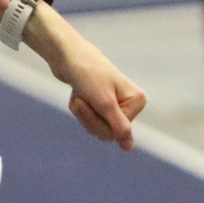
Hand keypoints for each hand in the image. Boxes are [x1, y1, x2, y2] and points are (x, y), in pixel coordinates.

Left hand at [48, 36, 145, 151]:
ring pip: (96, 127)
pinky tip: (77, 94)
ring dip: (81, 112)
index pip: (118, 132)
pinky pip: (88, 119)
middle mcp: (129, 103)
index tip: (93, 102)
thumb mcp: (104, 104)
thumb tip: (129, 148)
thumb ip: (118, 127)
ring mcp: (114, 103)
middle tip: (82, 99)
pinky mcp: (99, 102)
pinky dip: (78, 109)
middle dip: (89, 118)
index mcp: (137, 101)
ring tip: (80, 93)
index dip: (99, 121)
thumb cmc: (87, 74)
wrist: (66, 55)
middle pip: (107, 133)